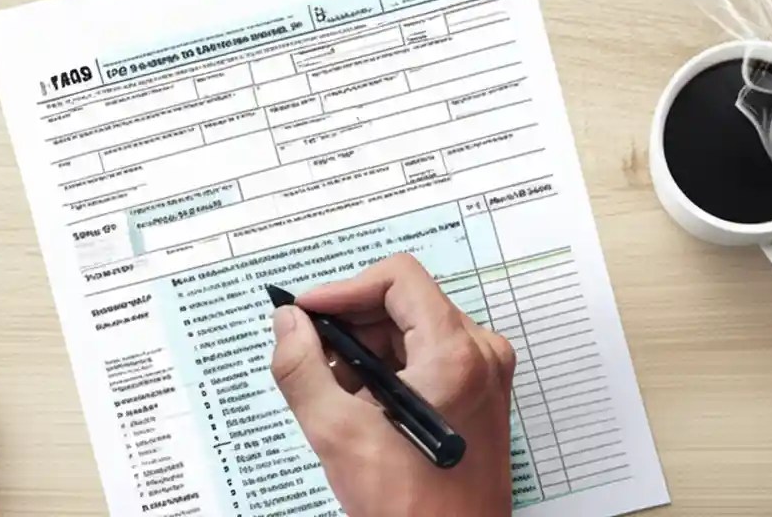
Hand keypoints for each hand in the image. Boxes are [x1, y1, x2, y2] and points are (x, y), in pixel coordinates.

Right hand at [270, 254, 515, 516]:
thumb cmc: (414, 508)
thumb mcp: (338, 434)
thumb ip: (302, 369)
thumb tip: (288, 322)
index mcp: (456, 354)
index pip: (398, 278)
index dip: (344, 290)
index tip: (308, 313)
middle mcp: (480, 355)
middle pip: (403, 303)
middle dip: (351, 327)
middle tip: (311, 356)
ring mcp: (483, 376)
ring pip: (411, 331)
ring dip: (365, 352)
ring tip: (336, 394)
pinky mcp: (477, 396)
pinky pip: (425, 358)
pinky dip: (387, 372)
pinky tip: (360, 408)